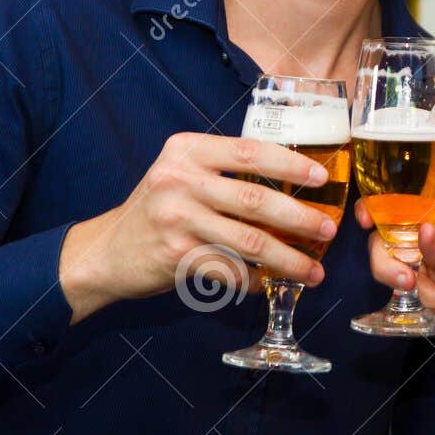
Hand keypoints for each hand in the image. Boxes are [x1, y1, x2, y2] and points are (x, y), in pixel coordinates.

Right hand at [59, 132, 335, 322]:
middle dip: (300, 217)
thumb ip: (224, 171)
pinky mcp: (176, 256)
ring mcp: (177, 219)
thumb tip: (291, 183)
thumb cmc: (157, 210)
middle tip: (328, 230)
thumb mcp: (181, 174)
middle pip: (256, 199)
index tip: (321, 176)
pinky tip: (270, 284)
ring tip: (314, 270)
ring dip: (288, 259)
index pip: (250, 151)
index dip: (290, 163)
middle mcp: (179, 179)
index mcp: (187, 150)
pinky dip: (256, 281)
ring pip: (249, 242)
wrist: (106, 251)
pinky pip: (230, 271)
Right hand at [356, 194, 434, 344]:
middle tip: (406, 280)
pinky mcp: (431, 287)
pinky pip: (416, 295)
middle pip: (388, 238)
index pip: (407, 200)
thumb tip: (419, 232)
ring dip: (429, 291)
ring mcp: (431, 261)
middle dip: (391, 262)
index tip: (367, 219)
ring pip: (398, 271)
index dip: (380, 206)